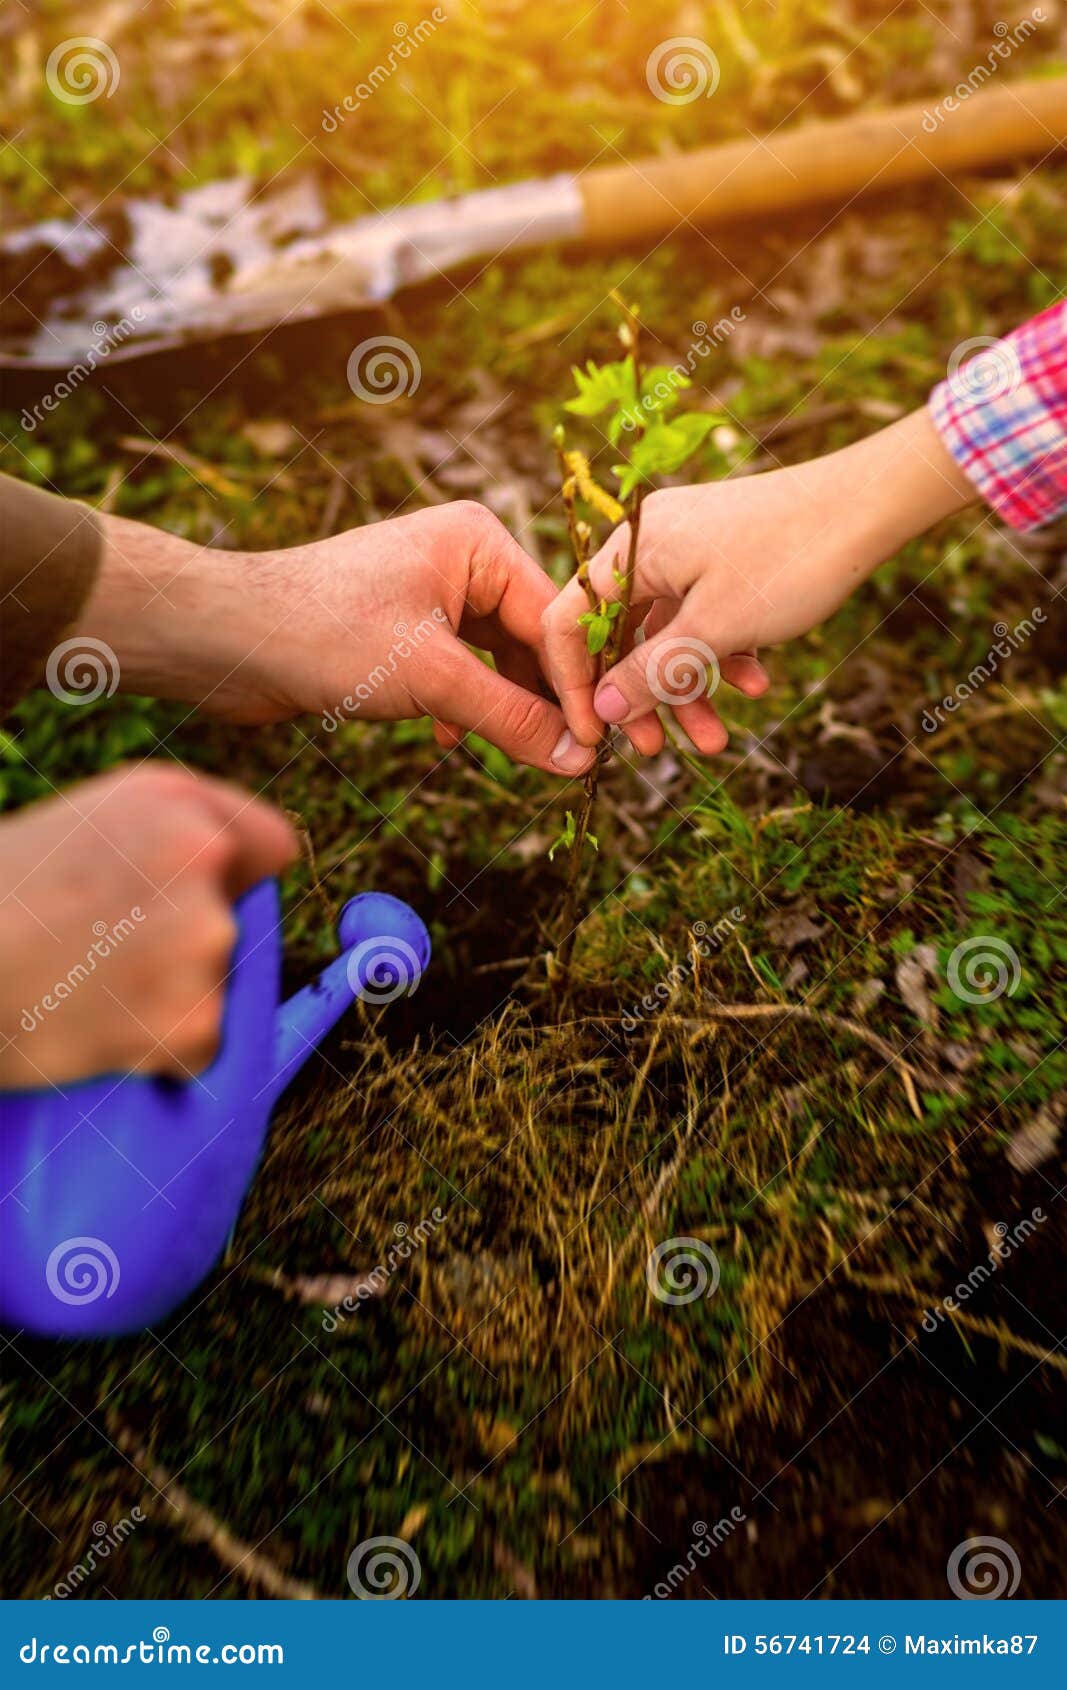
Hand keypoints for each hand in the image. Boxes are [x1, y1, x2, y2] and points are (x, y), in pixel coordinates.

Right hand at [0, 764, 295, 1087]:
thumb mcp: (89, 819)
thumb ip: (174, 830)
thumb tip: (237, 865)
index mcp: (178, 800)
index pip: (272, 846)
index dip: (230, 879)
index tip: (186, 900)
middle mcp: (204, 856)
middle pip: (243, 922)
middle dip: (192, 940)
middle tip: (107, 951)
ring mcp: (205, 940)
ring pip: (220, 984)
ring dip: (173, 996)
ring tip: (92, 986)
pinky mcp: (195, 1021)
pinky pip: (198, 1044)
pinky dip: (157, 1050)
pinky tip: (96, 1026)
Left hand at [78, 501, 595, 776]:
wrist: (226, 639)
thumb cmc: (321, 633)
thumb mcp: (432, 680)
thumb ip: (511, 719)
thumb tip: (577, 759)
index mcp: (478, 542)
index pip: (558, 619)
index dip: (583, 686)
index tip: (606, 746)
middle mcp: (462, 559)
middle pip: (536, 641)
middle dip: (551, 701)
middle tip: (585, 760)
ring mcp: (433, 594)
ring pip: (499, 663)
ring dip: (507, 711)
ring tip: (528, 759)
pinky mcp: (406, 631)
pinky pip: (462, 674)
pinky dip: (465, 711)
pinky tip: (448, 742)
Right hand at [541, 407, 975, 753]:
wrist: (873, 505)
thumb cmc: (791, 560)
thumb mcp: (714, 631)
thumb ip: (651, 673)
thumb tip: (603, 709)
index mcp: (634, 548)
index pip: (570, 621)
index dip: (575, 684)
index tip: (595, 735)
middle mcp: (651, 541)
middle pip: (619, 632)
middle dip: (639, 697)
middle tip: (654, 751)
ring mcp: (689, 546)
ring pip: (667, 631)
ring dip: (686, 687)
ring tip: (715, 740)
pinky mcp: (723, 555)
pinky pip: (702, 613)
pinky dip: (720, 654)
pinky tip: (754, 686)